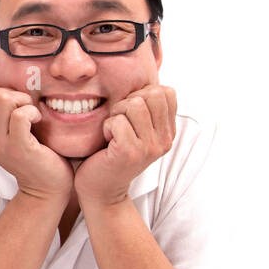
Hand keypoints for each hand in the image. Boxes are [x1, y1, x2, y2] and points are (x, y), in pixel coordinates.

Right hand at [0, 87, 73, 200]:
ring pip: (3, 100)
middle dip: (13, 95)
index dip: (3, 93)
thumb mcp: (9, 134)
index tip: (18, 106)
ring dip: (23, 102)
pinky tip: (39, 121)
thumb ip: (2, 114)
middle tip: (28, 109)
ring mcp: (0, 144)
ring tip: (33, 115)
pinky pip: (20, 115)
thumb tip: (7, 87)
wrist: (45, 187)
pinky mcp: (18, 148)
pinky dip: (32, 112)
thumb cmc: (34, 155)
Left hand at [74, 84, 176, 207]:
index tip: (130, 112)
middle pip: (151, 94)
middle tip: (119, 121)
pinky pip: (117, 121)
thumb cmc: (111, 152)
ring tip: (112, 130)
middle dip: (128, 101)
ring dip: (116, 113)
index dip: (143, 93)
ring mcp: (149, 147)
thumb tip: (146, 78)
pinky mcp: (130, 153)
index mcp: (167, 131)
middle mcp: (164, 139)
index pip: (166, 92)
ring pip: (134, 104)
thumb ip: (144, 108)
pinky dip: (106, 126)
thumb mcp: (134, 128)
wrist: (101, 189)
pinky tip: (107, 141)